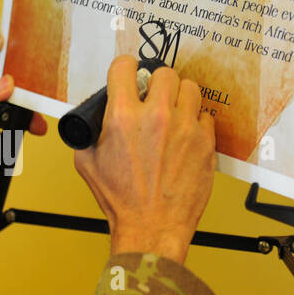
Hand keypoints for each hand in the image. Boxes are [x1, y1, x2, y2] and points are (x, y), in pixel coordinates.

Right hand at [74, 56, 216, 265]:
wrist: (152, 228)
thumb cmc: (122, 201)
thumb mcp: (87, 163)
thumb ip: (90, 133)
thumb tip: (95, 117)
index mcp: (122, 118)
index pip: (125, 66)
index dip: (125, 69)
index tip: (128, 75)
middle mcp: (156, 117)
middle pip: (164, 72)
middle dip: (156, 83)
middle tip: (153, 98)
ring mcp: (185, 128)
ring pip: (190, 87)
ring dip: (180, 97)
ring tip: (174, 113)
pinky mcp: (205, 142)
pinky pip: (205, 116)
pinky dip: (196, 122)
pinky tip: (186, 136)